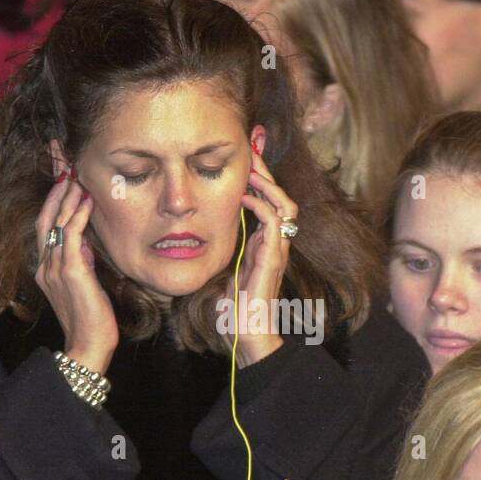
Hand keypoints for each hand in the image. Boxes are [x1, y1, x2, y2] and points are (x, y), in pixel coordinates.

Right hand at [33, 164, 117, 374]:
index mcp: (46, 268)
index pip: (46, 225)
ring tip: (75, 173)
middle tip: (61, 160)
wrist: (88, 346)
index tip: (61, 175)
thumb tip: (86, 245)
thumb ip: (80, 264)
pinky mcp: (70, 272)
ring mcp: (55, 268)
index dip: (52, 198)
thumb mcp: (84, 285)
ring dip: (67, 196)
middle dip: (54, 186)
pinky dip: (78, 215)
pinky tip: (86, 199)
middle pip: (45, 216)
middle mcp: (46, 265)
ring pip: (56, 222)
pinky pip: (71, 237)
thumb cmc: (91, 320)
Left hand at [223, 144, 291, 367]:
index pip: (268, 199)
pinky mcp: (273, 257)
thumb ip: (216, 246)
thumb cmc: (230, 306)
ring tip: (249, 168)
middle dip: (265, 169)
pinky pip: (274, 221)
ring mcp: (277, 249)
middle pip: (280, 194)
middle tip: (251, 147)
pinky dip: (261, 204)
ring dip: (267, 182)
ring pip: (284, 203)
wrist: (244, 333)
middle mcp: (274, 242)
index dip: (258, 176)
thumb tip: (196, 228)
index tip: (244, 154)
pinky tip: (244, 196)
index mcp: (263, 241)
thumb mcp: (219, 266)